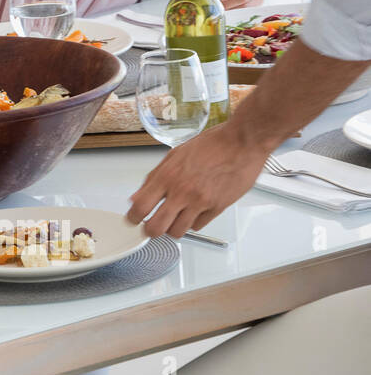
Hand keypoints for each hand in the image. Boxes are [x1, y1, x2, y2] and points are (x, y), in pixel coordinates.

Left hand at [126, 120, 261, 237]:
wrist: (241, 142)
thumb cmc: (211, 145)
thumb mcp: (174, 156)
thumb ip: (154, 178)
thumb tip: (137, 196)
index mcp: (167, 176)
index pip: (140, 207)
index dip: (132, 218)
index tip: (132, 220)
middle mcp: (182, 192)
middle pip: (156, 227)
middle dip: (150, 231)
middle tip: (150, 227)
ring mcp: (201, 202)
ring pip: (177, 231)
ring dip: (172, 228)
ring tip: (173, 220)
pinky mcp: (218, 208)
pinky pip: (198, 226)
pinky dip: (193, 223)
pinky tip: (193, 212)